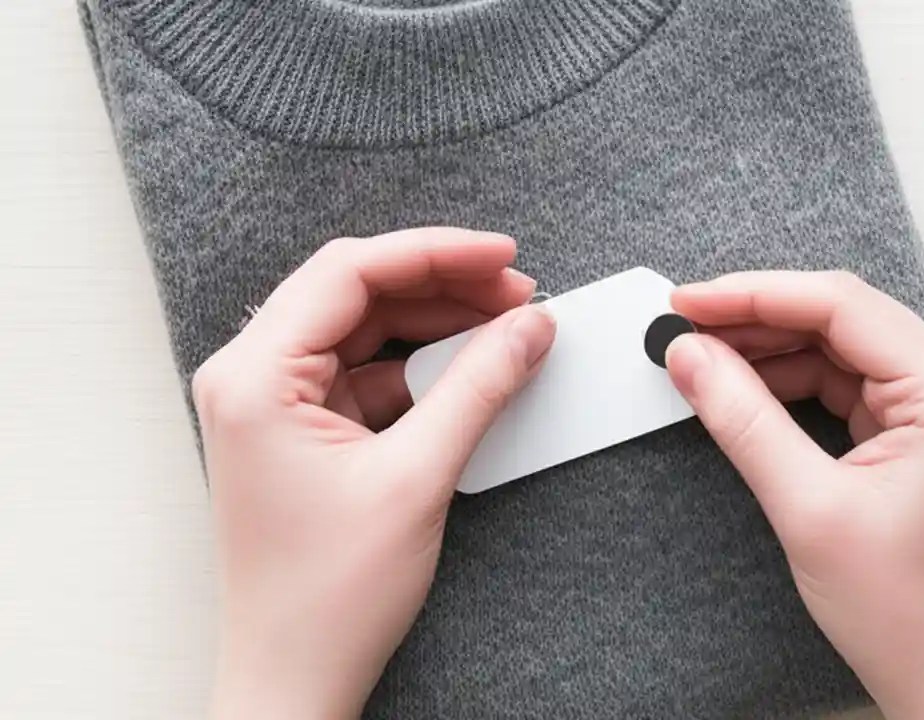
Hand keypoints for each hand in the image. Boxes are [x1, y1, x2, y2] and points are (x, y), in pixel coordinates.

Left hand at [193, 228, 555, 719]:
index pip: (351, 272)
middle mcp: (253, 378)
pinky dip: (423, 368)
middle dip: (444, 287)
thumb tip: (530, 327)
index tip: (505, 256)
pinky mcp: (302, 431)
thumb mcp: (417, 478)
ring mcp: (276, 404)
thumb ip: (480, 388)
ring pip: (367, 330)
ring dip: (438, 325)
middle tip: (520, 296)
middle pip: (359, 293)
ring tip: (508, 327)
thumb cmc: (326, 598)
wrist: (294, 678)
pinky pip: (369, 374)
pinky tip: (473, 370)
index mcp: (255, 376)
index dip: (437, 253)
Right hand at [664, 272, 923, 719]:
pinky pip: (853, 380)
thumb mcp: (807, 507)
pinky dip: (797, 381)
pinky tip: (746, 384)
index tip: (685, 300)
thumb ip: (742, 418)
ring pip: (843, 347)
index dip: (751, 295)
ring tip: (702, 357)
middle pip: (842, 318)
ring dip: (772, 350)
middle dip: (757, 320)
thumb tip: (690, 353)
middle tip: (683, 327)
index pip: (839, 307)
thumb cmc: (906, 612)